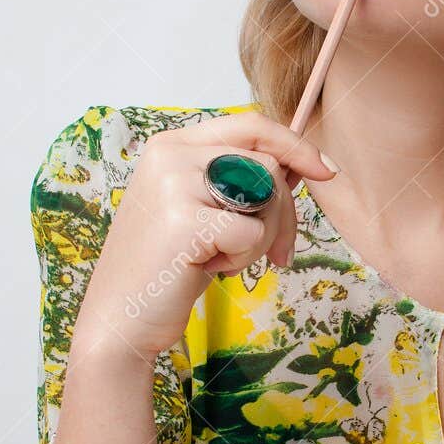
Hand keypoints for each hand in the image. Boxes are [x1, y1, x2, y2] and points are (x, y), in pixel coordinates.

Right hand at [74, 112, 335, 360]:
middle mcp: (170, 154)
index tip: (324, 170)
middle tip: (278, 253)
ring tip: (225, 259)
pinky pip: (253, 232)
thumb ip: (238, 181)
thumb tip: (301, 165)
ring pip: (266, 193)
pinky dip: (244, 258)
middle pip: (266, 162)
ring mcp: (175, 183)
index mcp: (171, 145)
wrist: (119, 318)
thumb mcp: (200, 211)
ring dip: (262, 236)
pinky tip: (210, 270)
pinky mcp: (186, 219)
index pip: (249, 125)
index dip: (293, 145)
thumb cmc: (164, 269)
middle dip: (284, 211)